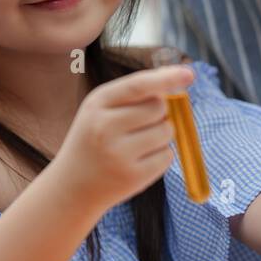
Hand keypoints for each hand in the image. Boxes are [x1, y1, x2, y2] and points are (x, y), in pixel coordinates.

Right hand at [51, 64, 194, 211]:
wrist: (71, 186)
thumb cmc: (94, 139)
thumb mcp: (101, 110)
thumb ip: (135, 93)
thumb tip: (179, 79)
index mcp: (97, 103)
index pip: (137, 86)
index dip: (165, 78)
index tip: (188, 74)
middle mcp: (105, 127)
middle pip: (158, 107)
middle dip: (160, 112)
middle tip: (140, 125)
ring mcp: (119, 154)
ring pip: (166, 131)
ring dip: (162, 134)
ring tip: (137, 144)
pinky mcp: (133, 177)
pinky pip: (167, 156)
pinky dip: (161, 156)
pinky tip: (138, 161)